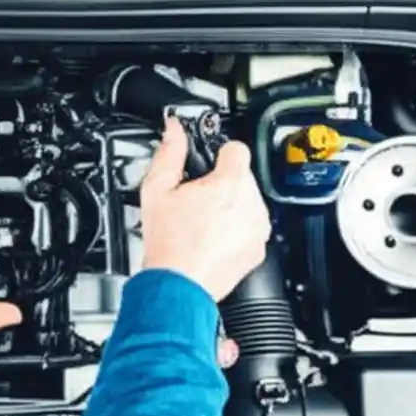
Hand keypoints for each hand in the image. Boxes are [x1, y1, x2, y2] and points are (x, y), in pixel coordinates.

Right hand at [141, 116, 270, 300]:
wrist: (178, 284)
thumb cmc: (169, 243)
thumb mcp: (157, 190)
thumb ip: (170, 153)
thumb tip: (174, 131)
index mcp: (230, 184)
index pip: (237, 148)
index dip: (219, 152)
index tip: (208, 163)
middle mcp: (251, 204)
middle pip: (242, 177)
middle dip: (221, 183)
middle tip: (196, 199)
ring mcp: (257, 228)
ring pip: (248, 202)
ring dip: (230, 206)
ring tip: (202, 222)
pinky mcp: (258, 248)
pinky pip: (250, 227)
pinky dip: (235, 229)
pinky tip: (212, 238)